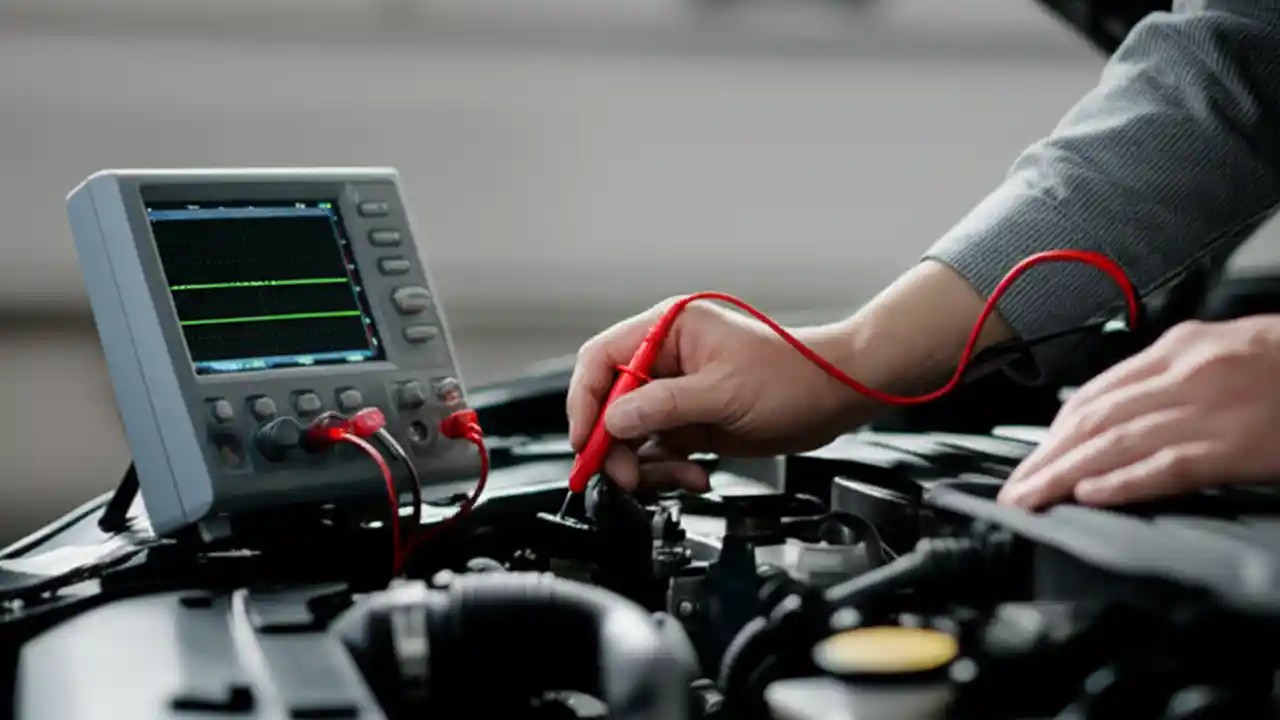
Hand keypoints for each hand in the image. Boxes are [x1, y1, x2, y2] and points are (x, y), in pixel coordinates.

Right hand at [566, 299, 870, 492]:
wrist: (835, 398)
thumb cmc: (792, 376)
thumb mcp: (723, 392)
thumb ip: (663, 407)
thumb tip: (613, 420)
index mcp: (667, 330)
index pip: (601, 359)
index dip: (585, 401)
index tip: (587, 440)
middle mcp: (665, 359)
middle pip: (611, 404)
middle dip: (615, 445)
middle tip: (625, 476)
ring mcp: (677, 393)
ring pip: (631, 435)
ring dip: (645, 465)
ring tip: (678, 479)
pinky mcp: (690, 422)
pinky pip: (658, 452)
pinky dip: (668, 472)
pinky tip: (694, 477)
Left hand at [998, 316, 1279, 509]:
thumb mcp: (1226, 352)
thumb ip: (1173, 376)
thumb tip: (1124, 408)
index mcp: (1180, 349)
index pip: (1095, 394)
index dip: (1054, 432)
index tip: (1030, 459)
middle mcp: (1184, 372)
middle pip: (1093, 420)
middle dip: (1045, 458)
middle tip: (1013, 489)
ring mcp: (1209, 408)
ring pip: (1115, 443)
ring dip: (1063, 475)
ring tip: (1031, 499)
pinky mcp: (1237, 444)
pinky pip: (1167, 464)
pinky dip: (1123, 481)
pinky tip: (1090, 495)